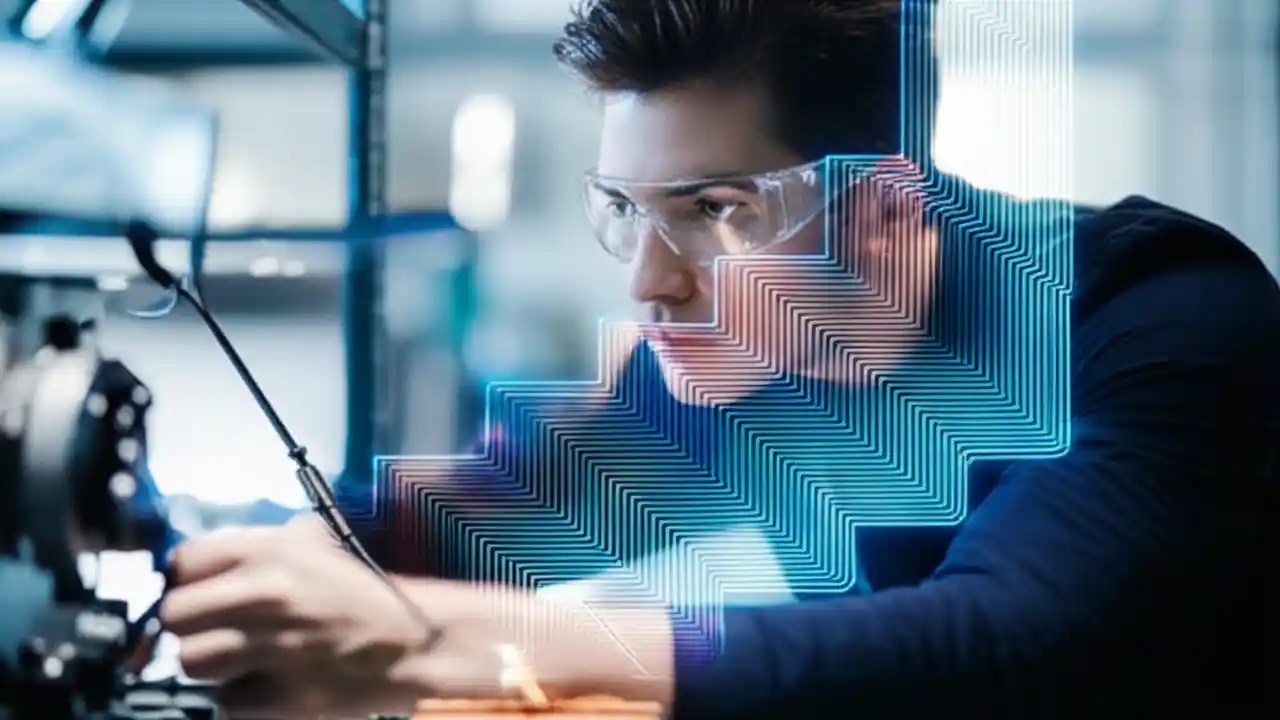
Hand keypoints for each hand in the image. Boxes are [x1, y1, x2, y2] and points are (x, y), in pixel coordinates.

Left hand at [162, 525, 674, 718]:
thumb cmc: (373, 594)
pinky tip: (268, 686)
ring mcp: (273, 647)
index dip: (187, 579)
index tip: (198, 590)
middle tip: (220, 630)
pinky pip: (226, 704)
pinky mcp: (282, 696)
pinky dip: (241, 701)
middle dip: (194, 626)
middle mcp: (267, 595)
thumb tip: (210, 557)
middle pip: (176, 615)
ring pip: (192, 662)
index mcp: (275, 552)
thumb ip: (266, 546)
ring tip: (245, 661)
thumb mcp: (319, 547)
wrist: (420, 641)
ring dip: (214, 666)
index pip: (183, 561)